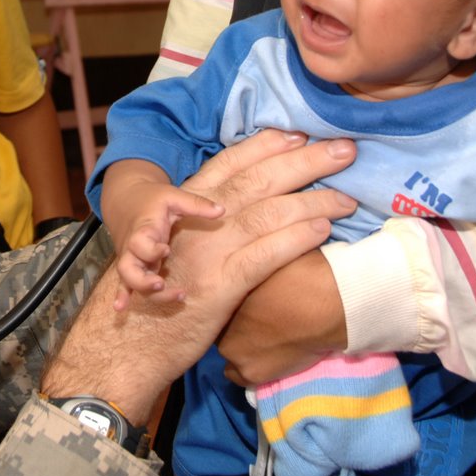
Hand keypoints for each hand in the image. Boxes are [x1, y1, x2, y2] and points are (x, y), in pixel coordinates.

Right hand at [42, 130, 356, 424]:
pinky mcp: (220, 287)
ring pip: (266, 213)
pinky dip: (295, 239)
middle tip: (345, 150)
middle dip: (305, 161)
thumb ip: (206, 226)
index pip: (231, 162)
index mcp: (185, 208)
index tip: (302, 134)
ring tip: (347, 197)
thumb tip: (247, 211)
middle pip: (257, 179)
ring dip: (312, 200)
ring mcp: (208, 252)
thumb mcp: (175, 247)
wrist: (127, 341)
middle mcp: (195, 222)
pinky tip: (322, 231)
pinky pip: (263, 255)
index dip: (268, 144)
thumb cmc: (155, 295)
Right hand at [110, 174, 223, 308]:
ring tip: (166, 294)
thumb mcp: (173, 195)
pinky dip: (121, 295)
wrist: (125, 197)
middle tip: (160, 284)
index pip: (139, 243)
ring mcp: (130, 257)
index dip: (151, 250)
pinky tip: (120, 309)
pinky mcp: (131, 263)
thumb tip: (222, 211)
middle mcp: (132, 246)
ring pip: (129, 280)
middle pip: (128, 269)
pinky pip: (123, 282)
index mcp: (142, 229)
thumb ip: (196, 204)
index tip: (166, 249)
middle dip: (142, 281)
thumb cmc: (152, 198)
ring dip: (143, 291)